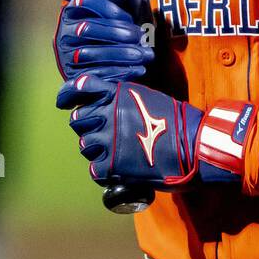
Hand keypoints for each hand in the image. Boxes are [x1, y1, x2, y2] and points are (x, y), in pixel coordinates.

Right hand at [54, 0, 155, 82]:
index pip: (86, 0)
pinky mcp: (72, 75)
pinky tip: (137, 69)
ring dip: (120, 54)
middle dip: (118, 33)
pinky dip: (118, 71)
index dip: (109, 8)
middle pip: (87, 28)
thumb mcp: (127, 12)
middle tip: (141, 37)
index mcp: (75, 9)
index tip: (130, 18)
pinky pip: (93, 74)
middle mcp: (64, 30)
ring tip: (143, 55)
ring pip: (89, 53)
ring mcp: (65, 53)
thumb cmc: (122, 30)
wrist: (116, 63)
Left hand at [56, 76, 255, 192]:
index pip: (81, 87)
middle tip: (104, 135)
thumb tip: (110, 107)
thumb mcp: (148, 97)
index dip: (69, 95)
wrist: (195, 145)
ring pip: (85, 145)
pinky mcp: (113, 164)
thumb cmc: (179, 121)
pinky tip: (117, 170)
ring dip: (97, 150)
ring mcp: (109, 139)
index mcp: (117, 93)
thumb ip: (124, 100)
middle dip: (88, 127)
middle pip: (79, 120)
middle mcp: (109, 112)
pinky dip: (104, 171)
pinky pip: (95, 168)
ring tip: (115, 154)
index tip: (64, 102)